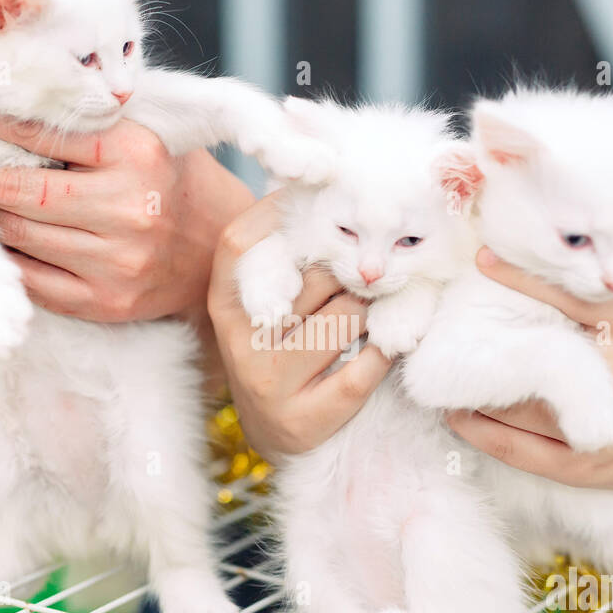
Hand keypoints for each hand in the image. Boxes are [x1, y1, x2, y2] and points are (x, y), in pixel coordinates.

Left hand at [0, 82, 252, 322]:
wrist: (217, 252)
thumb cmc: (165, 181)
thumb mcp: (135, 137)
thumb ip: (76, 125)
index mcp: (135, 151)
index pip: (34, 128)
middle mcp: (129, 205)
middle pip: (15, 191)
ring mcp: (119, 261)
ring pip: (15, 236)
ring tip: (10, 209)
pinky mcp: (107, 303)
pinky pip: (30, 280)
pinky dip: (14, 260)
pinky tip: (23, 245)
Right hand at [208, 194, 391, 459]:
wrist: (278, 435)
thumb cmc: (283, 346)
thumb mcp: (266, 298)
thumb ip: (283, 249)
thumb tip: (321, 178)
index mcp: (224, 303)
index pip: (242, 241)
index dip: (283, 213)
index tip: (325, 197)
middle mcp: (240, 342)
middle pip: (317, 274)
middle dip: (351, 269)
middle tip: (367, 271)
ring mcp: (271, 381)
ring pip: (349, 315)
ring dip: (373, 308)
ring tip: (371, 311)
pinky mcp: (308, 417)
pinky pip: (369, 364)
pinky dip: (387, 346)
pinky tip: (385, 342)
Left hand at [446, 247, 612, 491]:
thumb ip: (610, 303)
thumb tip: (544, 267)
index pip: (582, 301)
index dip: (528, 281)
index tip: (485, 260)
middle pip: (539, 363)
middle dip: (493, 343)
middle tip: (448, 316)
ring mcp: (600, 434)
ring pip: (521, 410)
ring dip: (478, 389)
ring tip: (444, 366)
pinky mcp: (583, 471)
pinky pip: (519, 453)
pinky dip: (483, 433)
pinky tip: (458, 415)